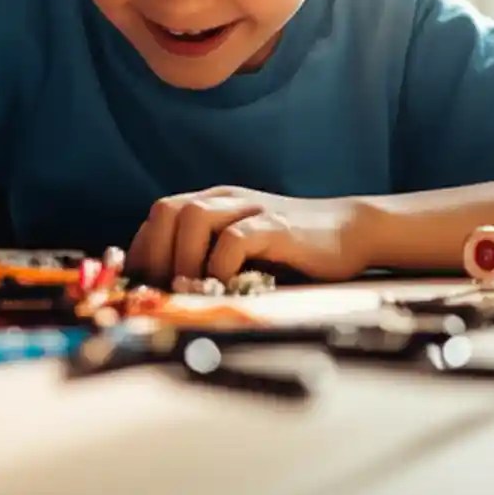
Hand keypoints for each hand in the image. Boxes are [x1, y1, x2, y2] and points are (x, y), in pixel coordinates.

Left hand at [126, 187, 367, 283]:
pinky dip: (220, 265)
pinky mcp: (277, 226)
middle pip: (166, 210)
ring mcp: (251, 210)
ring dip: (184, 258)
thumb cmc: (292, 253)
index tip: (143, 287)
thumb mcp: (241, 253)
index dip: (143, 251)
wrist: (351, 232)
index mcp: (213, 204)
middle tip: (164, 291)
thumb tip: (164, 293)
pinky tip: (227, 287)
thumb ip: (208, 260)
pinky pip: (234, 239)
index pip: (158, 216)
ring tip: (193, 289)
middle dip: (155, 254)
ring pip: (193, 216)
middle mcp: (226, 200)